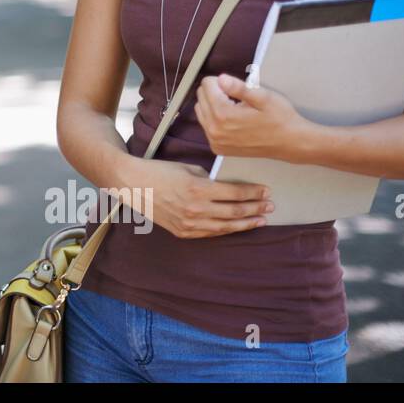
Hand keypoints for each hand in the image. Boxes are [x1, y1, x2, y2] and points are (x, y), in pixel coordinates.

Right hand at [124, 156, 271, 238]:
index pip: (234, 193)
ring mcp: (189, 223)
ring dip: (246, 223)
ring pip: (226, 226)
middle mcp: (195, 208)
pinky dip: (227, 230)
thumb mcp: (188, 169)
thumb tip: (227, 187)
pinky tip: (237, 226)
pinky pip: (211, 233)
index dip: (253, 193)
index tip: (266, 191)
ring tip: (260, 219)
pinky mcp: (183, 232)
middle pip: (234, 211)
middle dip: (255, 208)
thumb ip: (210, 179)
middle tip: (270, 206)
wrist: (133, 184)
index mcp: (198, 188)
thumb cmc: (160, 171)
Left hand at [195, 73, 306, 162]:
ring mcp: (215, 141)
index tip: (236, 87)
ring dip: (213, 105)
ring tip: (235, 108)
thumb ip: (240, 88)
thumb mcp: (264, 97)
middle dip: (215, 92)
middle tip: (236, 97)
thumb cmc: (280, 118)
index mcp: (223, 114)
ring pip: (201, 111)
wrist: (290, 143)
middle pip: (201, 97)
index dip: (221, 81)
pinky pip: (206, 126)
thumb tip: (221, 78)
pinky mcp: (218, 148)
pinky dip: (214, 119)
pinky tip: (233, 120)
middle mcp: (214, 129)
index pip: (206, 85)